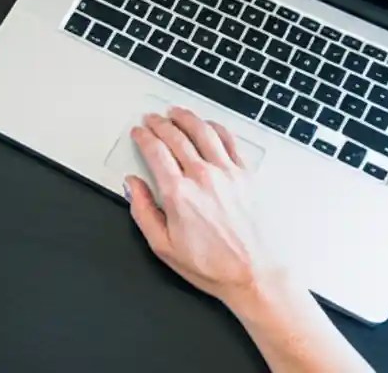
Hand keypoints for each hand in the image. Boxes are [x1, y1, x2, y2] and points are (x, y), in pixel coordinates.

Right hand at [125, 108, 285, 309]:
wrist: (254, 274)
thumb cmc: (212, 266)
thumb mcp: (163, 246)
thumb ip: (142, 211)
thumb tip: (133, 185)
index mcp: (179, 194)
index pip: (155, 151)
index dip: (143, 136)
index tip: (139, 133)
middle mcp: (203, 178)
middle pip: (176, 135)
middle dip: (160, 123)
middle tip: (152, 119)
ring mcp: (227, 173)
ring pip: (203, 131)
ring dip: (186, 117)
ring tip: (176, 112)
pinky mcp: (246, 175)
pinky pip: (229, 140)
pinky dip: (215, 127)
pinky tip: (208, 125)